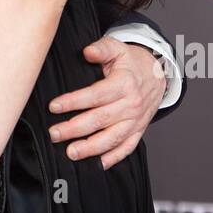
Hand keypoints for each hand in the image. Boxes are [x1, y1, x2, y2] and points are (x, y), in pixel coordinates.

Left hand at [47, 36, 166, 168]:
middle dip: (75, 129)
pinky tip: (97, 164)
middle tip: (54, 134)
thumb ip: (102, 48)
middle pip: (100, 120)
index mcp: (124, 84)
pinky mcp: (139, 130)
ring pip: (112, 138)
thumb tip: (87, 51)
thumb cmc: (132, 61)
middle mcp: (131, 105)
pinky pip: (127, 147)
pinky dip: (113, 157)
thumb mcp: (117, 48)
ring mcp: (136, 120)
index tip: (54, 107)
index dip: (73, 102)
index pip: (95, 96)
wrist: (158, 74)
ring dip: (91, 148)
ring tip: (71, 152)